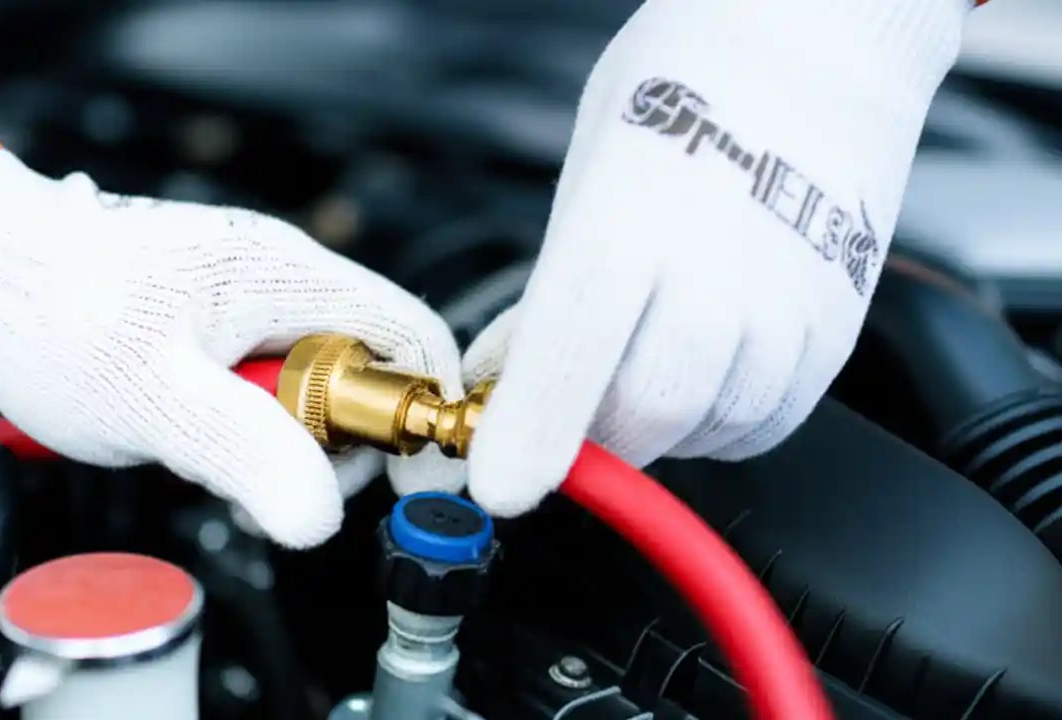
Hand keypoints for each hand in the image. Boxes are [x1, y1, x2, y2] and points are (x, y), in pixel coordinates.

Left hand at [0, 132, 463, 547]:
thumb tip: (322, 513)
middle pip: (367, 369)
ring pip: (310, 384)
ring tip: (203, 444)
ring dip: (274, 436)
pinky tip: (185, 428)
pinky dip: (239, 420)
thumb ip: (245, 451)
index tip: (407, 480)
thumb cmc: (50, 311)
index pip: (412, 336)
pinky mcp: (216, 314)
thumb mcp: (151, 396)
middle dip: (332, 439)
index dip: (425, 414)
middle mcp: (282, 274)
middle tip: (268, 474)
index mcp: (288, 275)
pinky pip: (262, 381)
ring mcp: (248, 292)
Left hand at [462, 0, 970, 514]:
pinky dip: (719, 418)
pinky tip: (708, 360)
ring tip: (653, 346)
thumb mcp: (589, 177)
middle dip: (592, 431)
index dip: (532, 433)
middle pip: (643, 418)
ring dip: (659, 422)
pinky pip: (764, 424)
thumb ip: (555, 291)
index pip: (569, 358)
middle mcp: (716, 275)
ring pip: (704, 432)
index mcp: (627, 224)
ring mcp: (788, 308)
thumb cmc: (687, 89)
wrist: (818, 44)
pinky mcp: (836, 332)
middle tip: (574, 400)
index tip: (501, 486)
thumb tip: (510, 377)